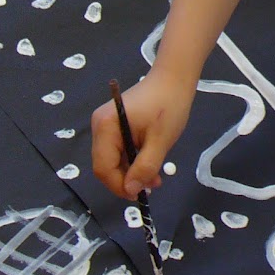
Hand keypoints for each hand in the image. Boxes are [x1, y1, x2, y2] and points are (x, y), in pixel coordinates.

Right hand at [91, 67, 195, 199]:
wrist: (174, 79)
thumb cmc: (168, 105)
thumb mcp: (160, 141)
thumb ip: (144, 167)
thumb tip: (130, 190)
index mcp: (106, 126)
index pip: (103, 167)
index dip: (119, 186)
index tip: (140, 195)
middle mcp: (100, 126)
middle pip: (105, 165)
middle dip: (127, 180)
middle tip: (151, 186)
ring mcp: (106, 125)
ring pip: (113, 160)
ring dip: (132, 172)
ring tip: (155, 177)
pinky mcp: (115, 125)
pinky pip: (119, 151)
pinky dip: (133, 161)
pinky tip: (149, 164)